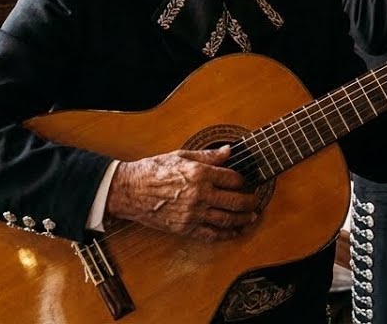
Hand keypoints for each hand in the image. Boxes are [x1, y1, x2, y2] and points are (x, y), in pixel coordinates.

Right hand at [105, 146, 259, 241]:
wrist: (129, 190)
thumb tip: (228, 151)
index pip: (232, 179)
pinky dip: (226, 235)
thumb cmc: (153, 171)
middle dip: (250, 202)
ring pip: (227, 219)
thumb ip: (207, 156)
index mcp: (199, 173)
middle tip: (256, 201)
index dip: (242, 180)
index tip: (244, 181)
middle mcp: (199, 194)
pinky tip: (235, 232)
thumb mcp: (181, 156)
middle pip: (235, 200)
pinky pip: (211, 234)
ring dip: (244, 219)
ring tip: (252, 217)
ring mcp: (193, 213)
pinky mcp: (185, 228)